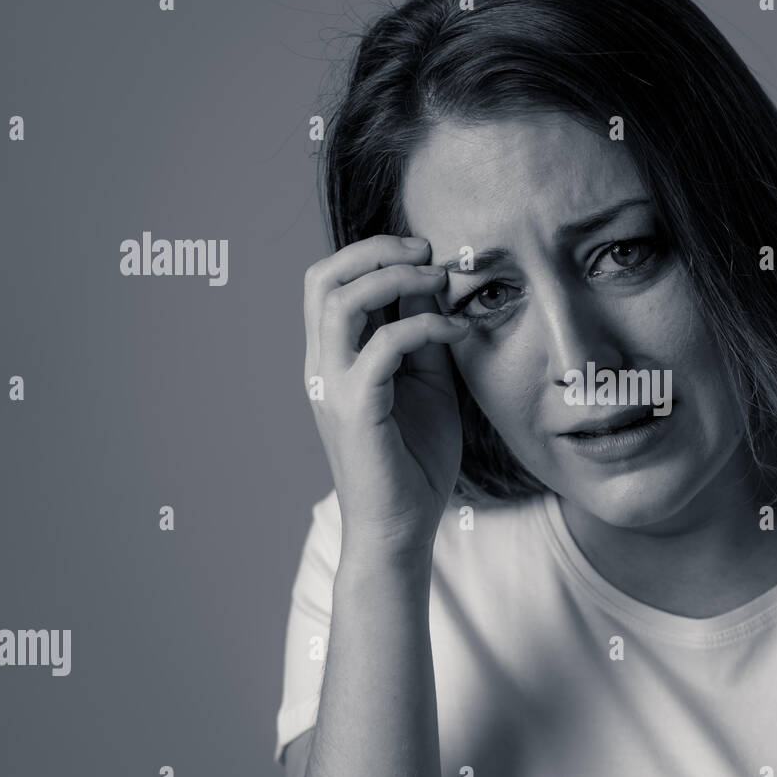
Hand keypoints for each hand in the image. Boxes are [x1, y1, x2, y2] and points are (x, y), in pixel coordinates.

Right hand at [302, 235, 469, 553]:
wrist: (400, 526)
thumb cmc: (414, 459)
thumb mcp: (427, 382)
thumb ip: (423, 336)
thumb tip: (434, 284)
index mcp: (333, 356)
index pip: (332, 282)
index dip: (374, 253)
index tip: (425, 251)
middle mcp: (322, 365)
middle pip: (321, 278)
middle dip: (375, 250)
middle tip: (426, 250)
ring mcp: (332, 386)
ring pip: (339, 301)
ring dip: (393, 277)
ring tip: (437, 278)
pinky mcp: (354, 409)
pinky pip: (381, 347)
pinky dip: (421, 326)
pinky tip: (454, 331)